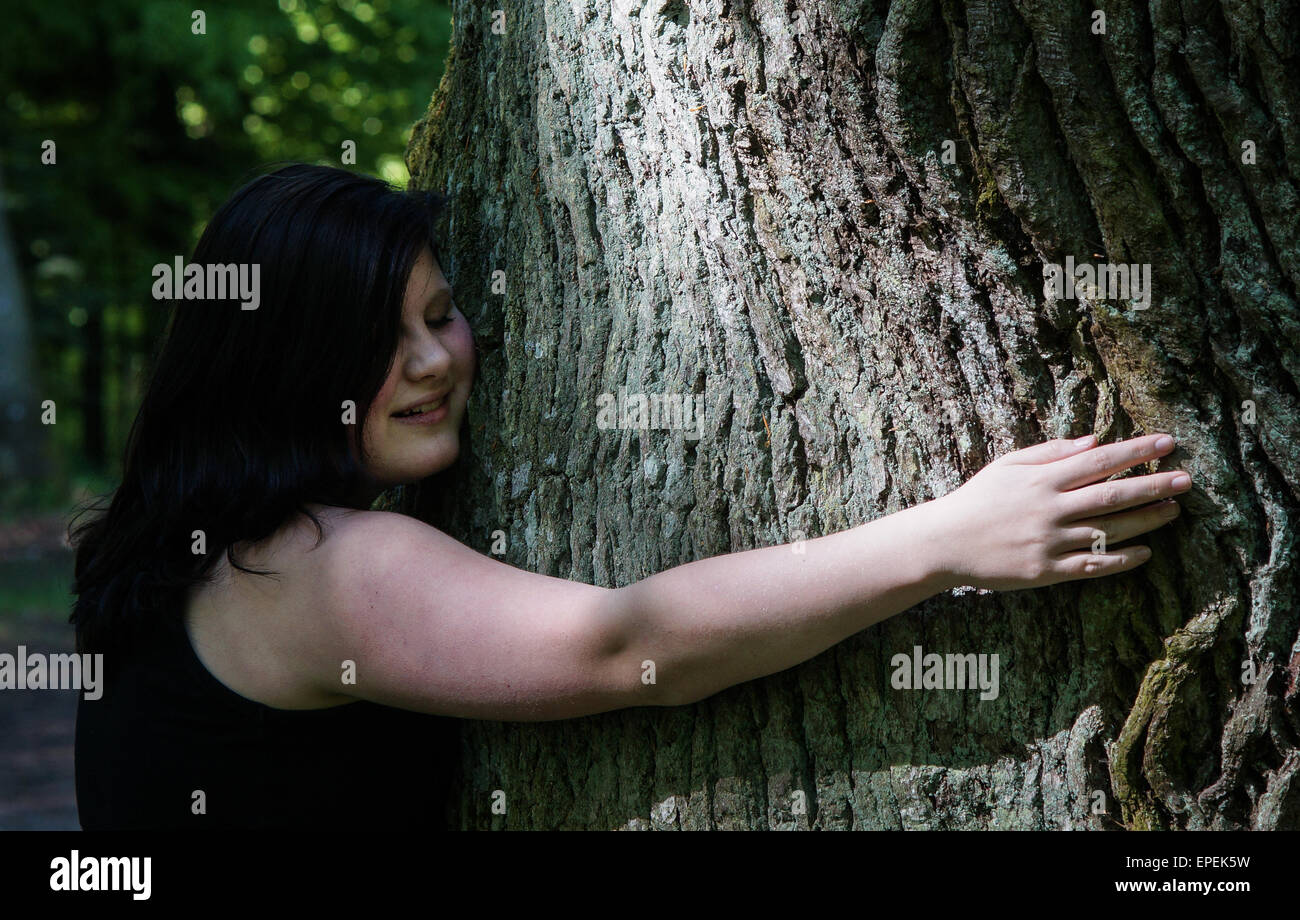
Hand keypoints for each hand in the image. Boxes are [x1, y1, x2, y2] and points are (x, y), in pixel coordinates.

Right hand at [931, 433, 1188, 590]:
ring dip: (1147, 520)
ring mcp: (1050, 542)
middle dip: (1154, 485)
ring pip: (1110, 530)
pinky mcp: (1047, 570)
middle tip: (1186, 479)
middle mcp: (1050, 510)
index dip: (1135, 451)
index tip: (1166, 443)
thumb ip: (1049, 452)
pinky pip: (1093, 564)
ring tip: (1174, 510)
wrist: (945, 543)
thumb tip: (1093, 441)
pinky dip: (1123, 559)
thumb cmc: (977, 500)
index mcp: (1041, 480)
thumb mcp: (1007, 466)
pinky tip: (1146, 552)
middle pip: (1112, 494)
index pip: (1098, 461)